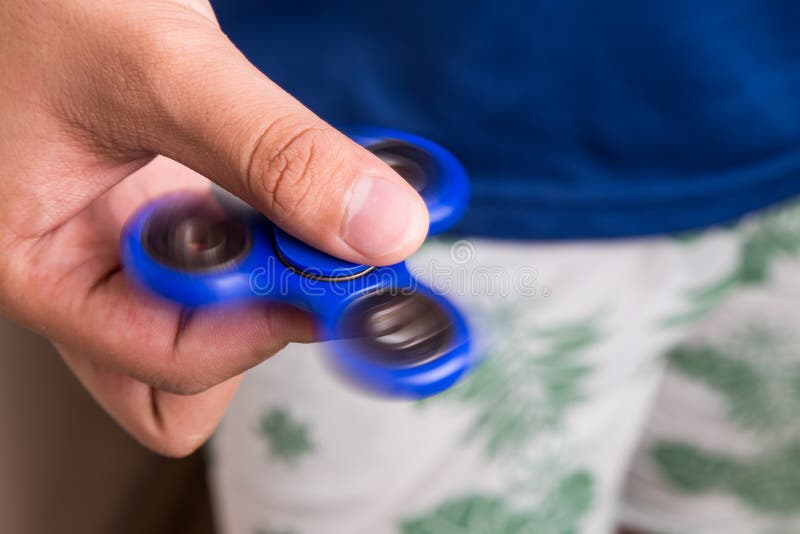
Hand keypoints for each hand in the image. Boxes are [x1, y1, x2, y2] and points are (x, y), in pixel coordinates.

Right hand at [0, 0, 428, 455]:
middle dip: (264, 330)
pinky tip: (297, 204)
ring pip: (207, 327)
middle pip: (184, 375)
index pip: (169, 363)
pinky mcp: (156, 214)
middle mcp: (82, 271)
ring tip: (308, 224)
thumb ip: (273, 154)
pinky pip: (221, 265)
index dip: (265, 330)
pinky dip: (273, 246)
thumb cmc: (41, 2)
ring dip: (273, 288)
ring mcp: (120, 245)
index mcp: (41, 267)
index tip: (338, 281)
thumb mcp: (162, 70)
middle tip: (322, 263)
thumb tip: (379, 230)